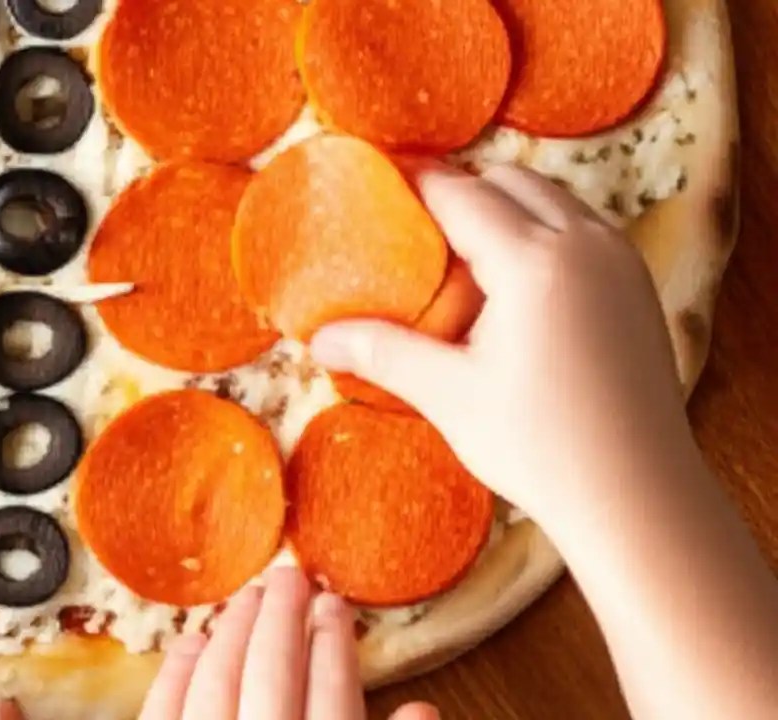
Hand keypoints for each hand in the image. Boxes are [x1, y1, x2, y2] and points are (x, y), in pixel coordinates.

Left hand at [139, 567, 436, 719]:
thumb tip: (424, 710)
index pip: (334, 699)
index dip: (335, 645)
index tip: (335, 604)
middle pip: (272, 675)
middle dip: (282, 619)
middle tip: (291, 577)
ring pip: (217, 685)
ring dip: (234, 635)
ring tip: (251, 598)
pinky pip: (163, 712)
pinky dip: (177, 675)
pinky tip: (192, 644)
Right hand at [310, 161, 694, 530]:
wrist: (639, 494)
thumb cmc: (540, 445)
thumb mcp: (448, 395)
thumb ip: (382, 351)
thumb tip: (316, 337)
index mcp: (532, 262)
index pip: (462, 194)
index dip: (417, 181)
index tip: (379, 176)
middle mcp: (583, 243)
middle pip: (510, 181)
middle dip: (461, 189)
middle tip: (414, 222)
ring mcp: (619, 260)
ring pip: (553, 198)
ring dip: (506, 206)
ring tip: (462, 252)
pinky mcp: (638, 284)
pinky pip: (582, 227)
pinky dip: (543, 229)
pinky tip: (515, 281)